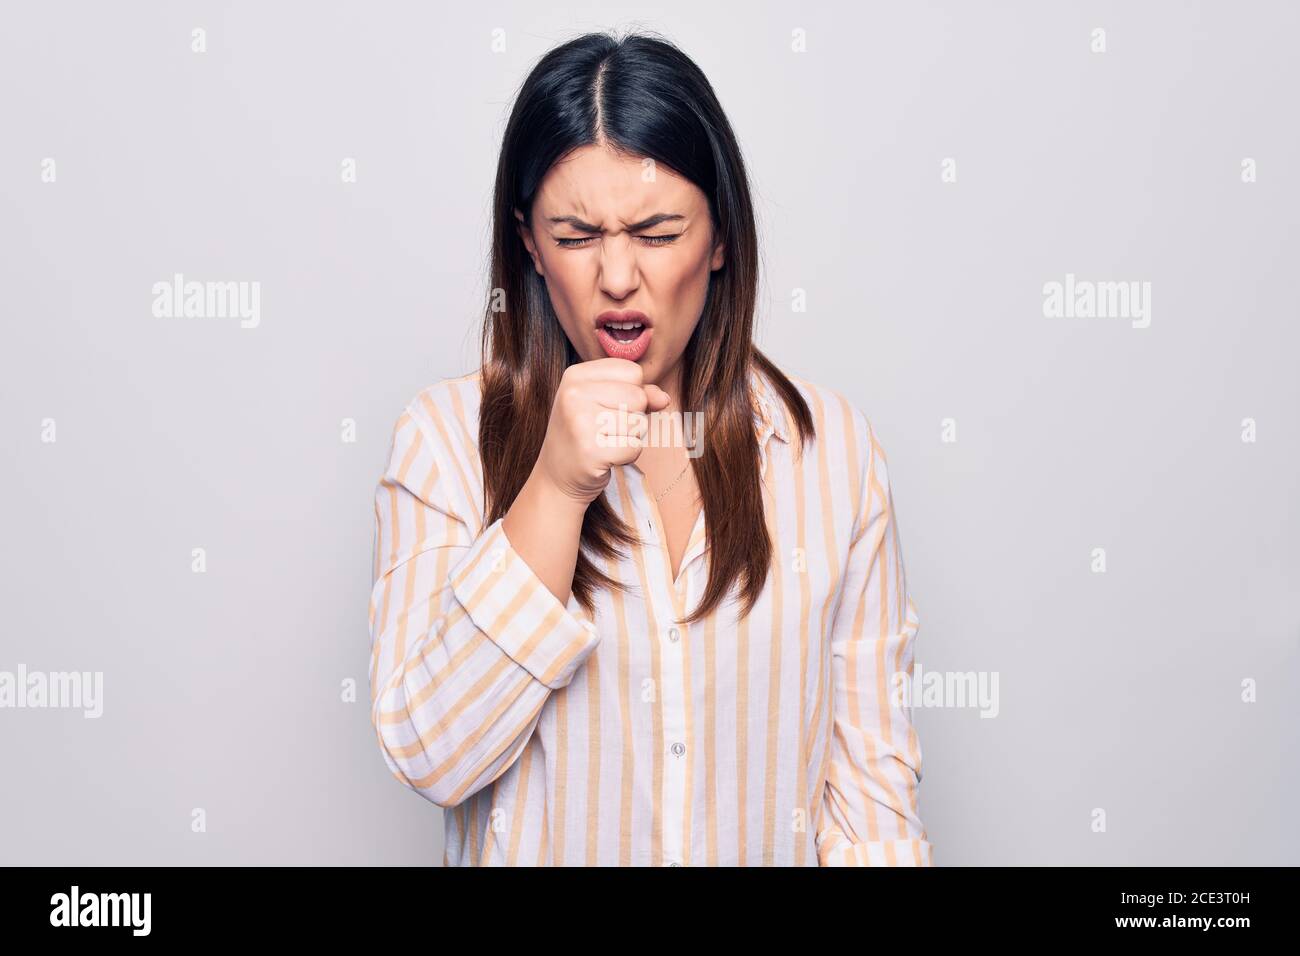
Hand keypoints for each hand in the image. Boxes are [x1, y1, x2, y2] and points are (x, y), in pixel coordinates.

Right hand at [534, 358, 670, 504]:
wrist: (558, 476)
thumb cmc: (586, 434)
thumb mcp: (605, 402)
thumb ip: (638, 392)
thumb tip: (663, 398)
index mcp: (575, 375)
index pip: (633, 371)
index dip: (632, 392)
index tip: (607, 408)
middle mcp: (574, 393)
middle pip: (638, 396)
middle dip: (632, 417)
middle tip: (604, 429)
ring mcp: (580, 421)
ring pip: (638, 422)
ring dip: (629, 437)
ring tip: (604, 442)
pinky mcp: (591, 450)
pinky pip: (634, 447)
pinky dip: (626, 456)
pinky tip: (605, 457)